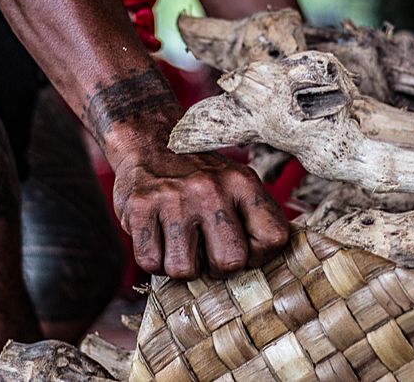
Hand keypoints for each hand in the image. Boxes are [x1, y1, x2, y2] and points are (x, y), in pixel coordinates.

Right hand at [113, 147, 288, 279]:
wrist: (150, 144)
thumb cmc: (199, 178)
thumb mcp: (236, 184)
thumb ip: (255, 219)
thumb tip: (262, 269)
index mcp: (242, 182)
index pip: (273, 239)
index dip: (258, 255)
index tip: (241, 246)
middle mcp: (211, 188)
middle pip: (229, 262)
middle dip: (217, 268)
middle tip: (207, 251)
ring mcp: (174, 198)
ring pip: (184, 270)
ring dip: (182, 266)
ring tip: (181, 244)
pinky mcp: (140, 207)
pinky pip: (151, 262)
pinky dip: (154, 259)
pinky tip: (159, 239)